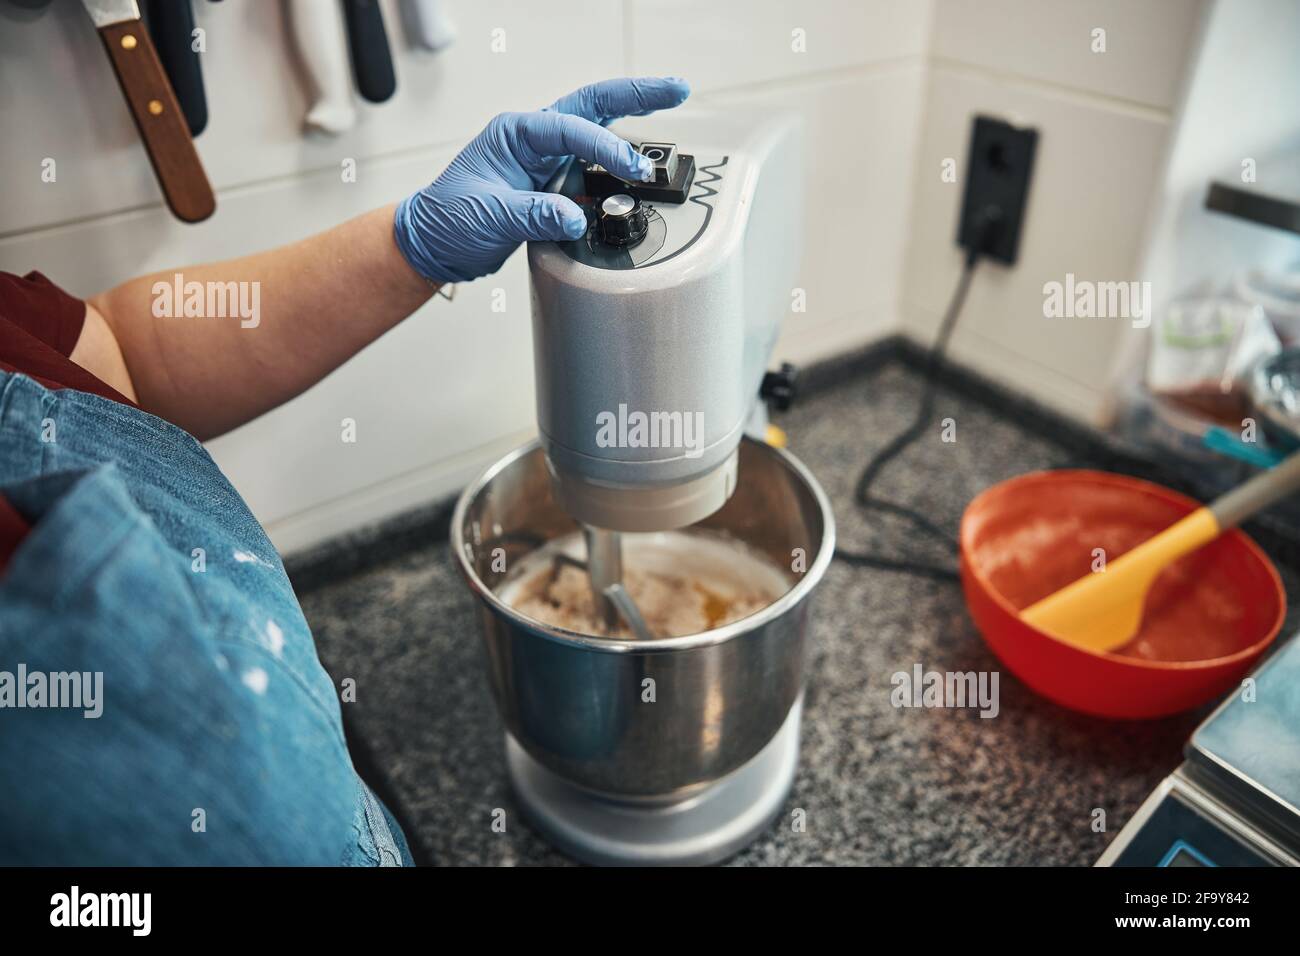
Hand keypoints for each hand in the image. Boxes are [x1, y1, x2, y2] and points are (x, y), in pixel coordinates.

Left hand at [393, 77, 690, 283]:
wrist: (435, 245)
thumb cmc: (448, 220)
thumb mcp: (491, 215)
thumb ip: (536, 214)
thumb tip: (576, 216)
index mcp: (515, 133)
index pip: (571, 128)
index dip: (606, 146)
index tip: (632, 168)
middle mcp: (534, 140)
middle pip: (594, 107)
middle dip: (636, 96)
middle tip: (677, 89)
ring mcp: (547, 162)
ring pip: (598, 133)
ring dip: (633, 127)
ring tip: (669, 118)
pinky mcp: (554, 186)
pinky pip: (594, 172)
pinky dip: (619, 170)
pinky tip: (640, 171)